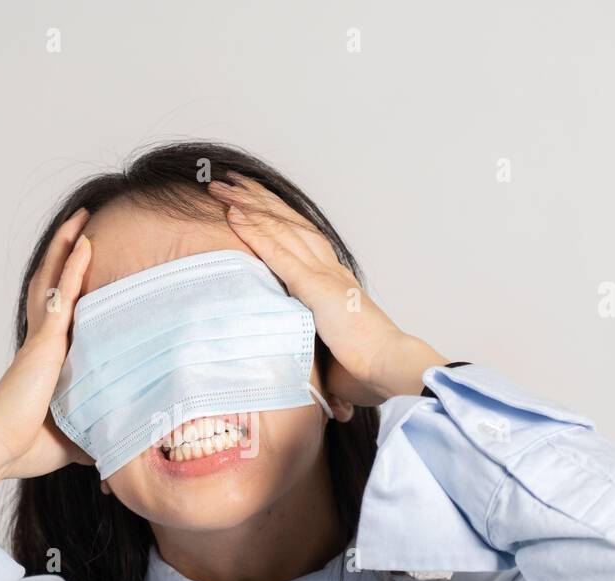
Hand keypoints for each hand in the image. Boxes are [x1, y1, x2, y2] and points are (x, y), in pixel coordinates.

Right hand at [0, 208, 93, 515]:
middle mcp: (40, 342)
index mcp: (42, 361)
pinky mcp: (46, 341)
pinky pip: (63, 294)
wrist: (0, 447)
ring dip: (68, 246)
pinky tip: (87, 242)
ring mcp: (42, 338)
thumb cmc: (28, 447)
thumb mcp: (72, 437)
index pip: (59, 316)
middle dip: (65, 254)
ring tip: (81, 217)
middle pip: (51, 285)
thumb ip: (93, 431)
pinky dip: (74, 267)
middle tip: (80, 226)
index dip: (69, 288)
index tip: (83, 269)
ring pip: (54, 279)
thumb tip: (115, 440)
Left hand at [206, 173, 447, 405]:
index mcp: (334, 283)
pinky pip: (279, 254)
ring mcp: (323, 275)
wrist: (391, 367)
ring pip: (280, 229)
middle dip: (259, 199)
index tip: (253, 200)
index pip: (300, 240)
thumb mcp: (334, 352)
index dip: (276, 218)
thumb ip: (316, 348)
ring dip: (250, 205)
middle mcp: (329, 270)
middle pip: (288, 223)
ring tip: (223, 187)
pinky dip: (256, 232)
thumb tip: (306, 368)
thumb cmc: (368, 368)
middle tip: (232, 178)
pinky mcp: (316, 288)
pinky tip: (235, 215)